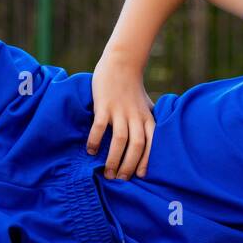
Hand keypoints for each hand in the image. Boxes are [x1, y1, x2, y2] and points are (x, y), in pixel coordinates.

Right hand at [87, 50, 155, 179]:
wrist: (122, 62)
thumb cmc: (133, 88)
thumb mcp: (147, 105)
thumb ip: (149, 121)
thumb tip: (151, 142)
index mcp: (147, 117)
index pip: (150, 143)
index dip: (145, 161)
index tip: (139, 176)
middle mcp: (135, 116)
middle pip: (137, 145)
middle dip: (129, 165)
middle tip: (119, 179)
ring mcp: (120, 110)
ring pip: (120, 139)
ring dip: (114, 158)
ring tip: (107, 173)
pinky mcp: (104, 105)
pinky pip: (100, 126)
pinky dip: (96, 140)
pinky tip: (91, 150)